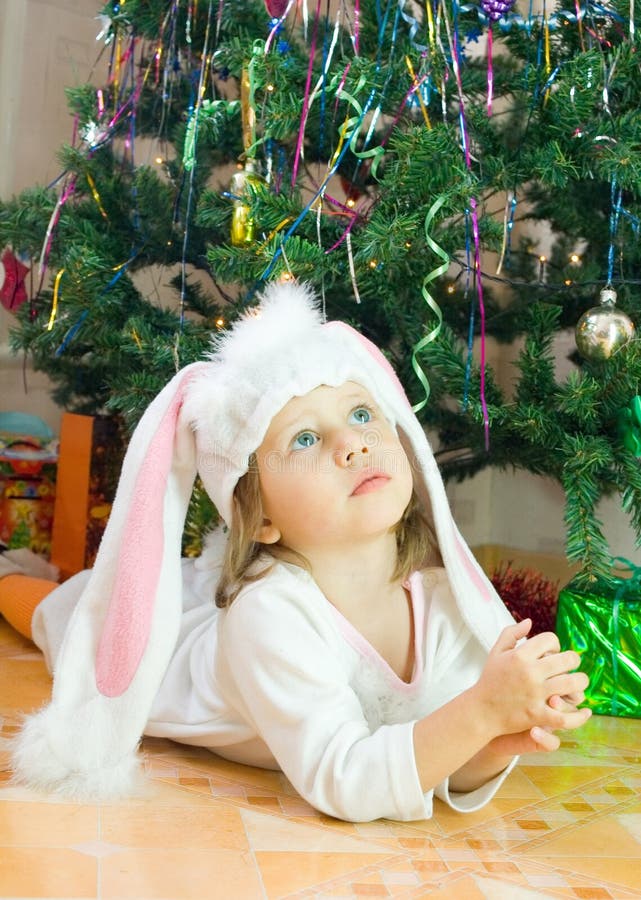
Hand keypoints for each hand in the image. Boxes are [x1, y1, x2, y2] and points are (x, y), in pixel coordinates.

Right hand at [474, 619, 590, 739]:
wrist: (481, 711)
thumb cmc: (490, 679)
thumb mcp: (496, 652)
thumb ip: (511, 633)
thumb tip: (530, 621)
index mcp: (520, 655)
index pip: (551, 639)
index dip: (555, 644)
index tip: (551, 653)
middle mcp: (529, 673)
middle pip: (567, 659)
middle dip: (572, 660)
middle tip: (569, 666)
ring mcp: (535, 695)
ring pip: (572, 683)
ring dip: (581, 682)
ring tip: (578, 683)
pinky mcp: (537, 715)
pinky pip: (565, 717)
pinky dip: (579, 716)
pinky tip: (585, 711)